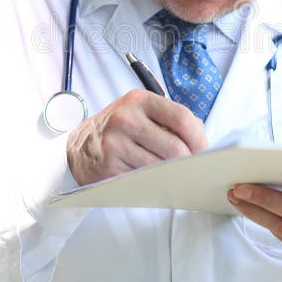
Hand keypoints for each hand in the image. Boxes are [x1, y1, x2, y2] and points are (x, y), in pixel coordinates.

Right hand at [67, 89, 207, 185]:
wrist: (78, 147)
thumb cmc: (118, 129)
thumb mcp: (140, 112)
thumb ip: (170, 119)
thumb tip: (201, 139)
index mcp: (139, 100)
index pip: (182, 117)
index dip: (199, 138)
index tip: (203, 150)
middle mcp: (126, 118)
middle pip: (175, 147)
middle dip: (188, 161)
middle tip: (190, 166)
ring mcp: (115, 143)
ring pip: (162, 166)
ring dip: (170, 173)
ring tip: (167, 171)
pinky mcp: (109, 166)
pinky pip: (144, 179)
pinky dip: (153, 181)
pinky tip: (147, 176)